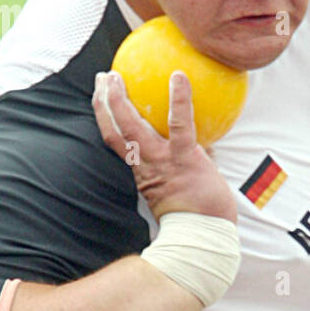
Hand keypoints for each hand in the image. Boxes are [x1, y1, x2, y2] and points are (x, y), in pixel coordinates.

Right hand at [92, 70, 237, 223]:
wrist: (204, 234)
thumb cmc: (199, 216)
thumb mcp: (184, 190)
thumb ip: (189, 166)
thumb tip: (206, 148)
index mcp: (143, 172)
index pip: (117, 142)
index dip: (107, 120)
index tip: (102, 100)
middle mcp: (146, 165)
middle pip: (115, 130)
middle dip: (104, 102)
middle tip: (103, 78)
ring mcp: (162, 160)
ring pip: (131, 126)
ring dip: (120, 99)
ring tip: (116, 75)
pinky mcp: (184, 157)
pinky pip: (180, 123)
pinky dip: (179, 99)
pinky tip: (179, 76)